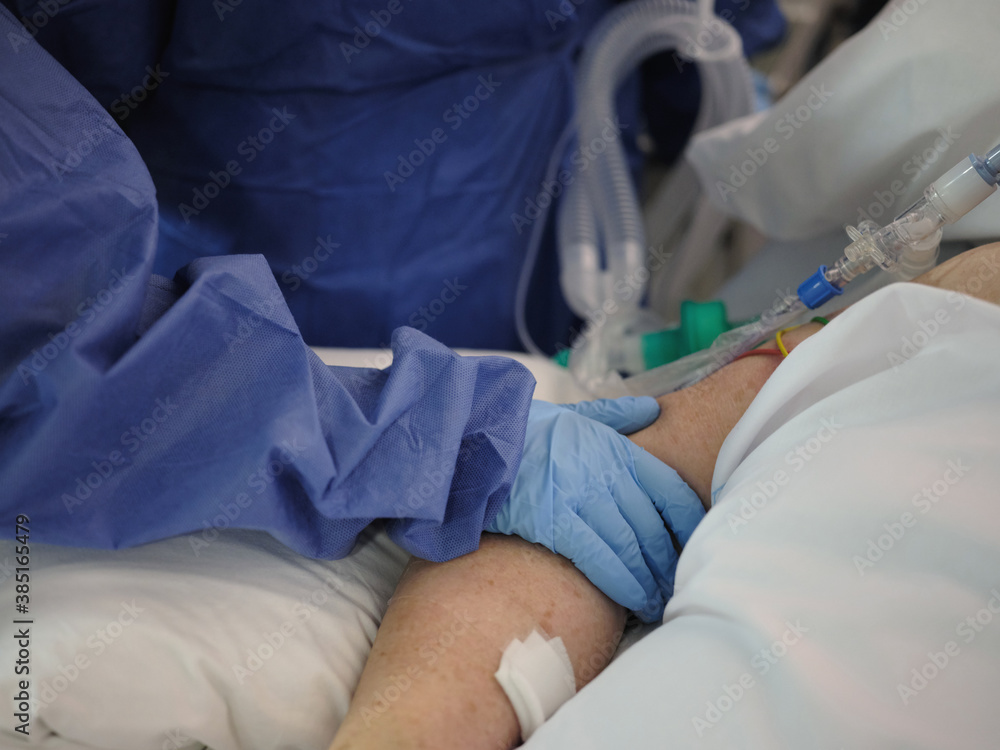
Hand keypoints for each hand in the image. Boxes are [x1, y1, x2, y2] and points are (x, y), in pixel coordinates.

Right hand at [486, 397, 704, 620]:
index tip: (694, 545)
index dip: (687, 523)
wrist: (473, 438)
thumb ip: (614, 414)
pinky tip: (633, 601)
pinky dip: (622, 583)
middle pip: (652, 525)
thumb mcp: (571, 412)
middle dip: (666, 562)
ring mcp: (582, 497)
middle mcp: (605, 472)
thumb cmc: (521, 428)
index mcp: (615, 447)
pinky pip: (601, 559)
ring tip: (657, 602)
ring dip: (649, 580)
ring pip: (631, 546)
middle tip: (674, 586)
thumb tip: (652, 408)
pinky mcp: (555, 522)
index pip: (669, 489)